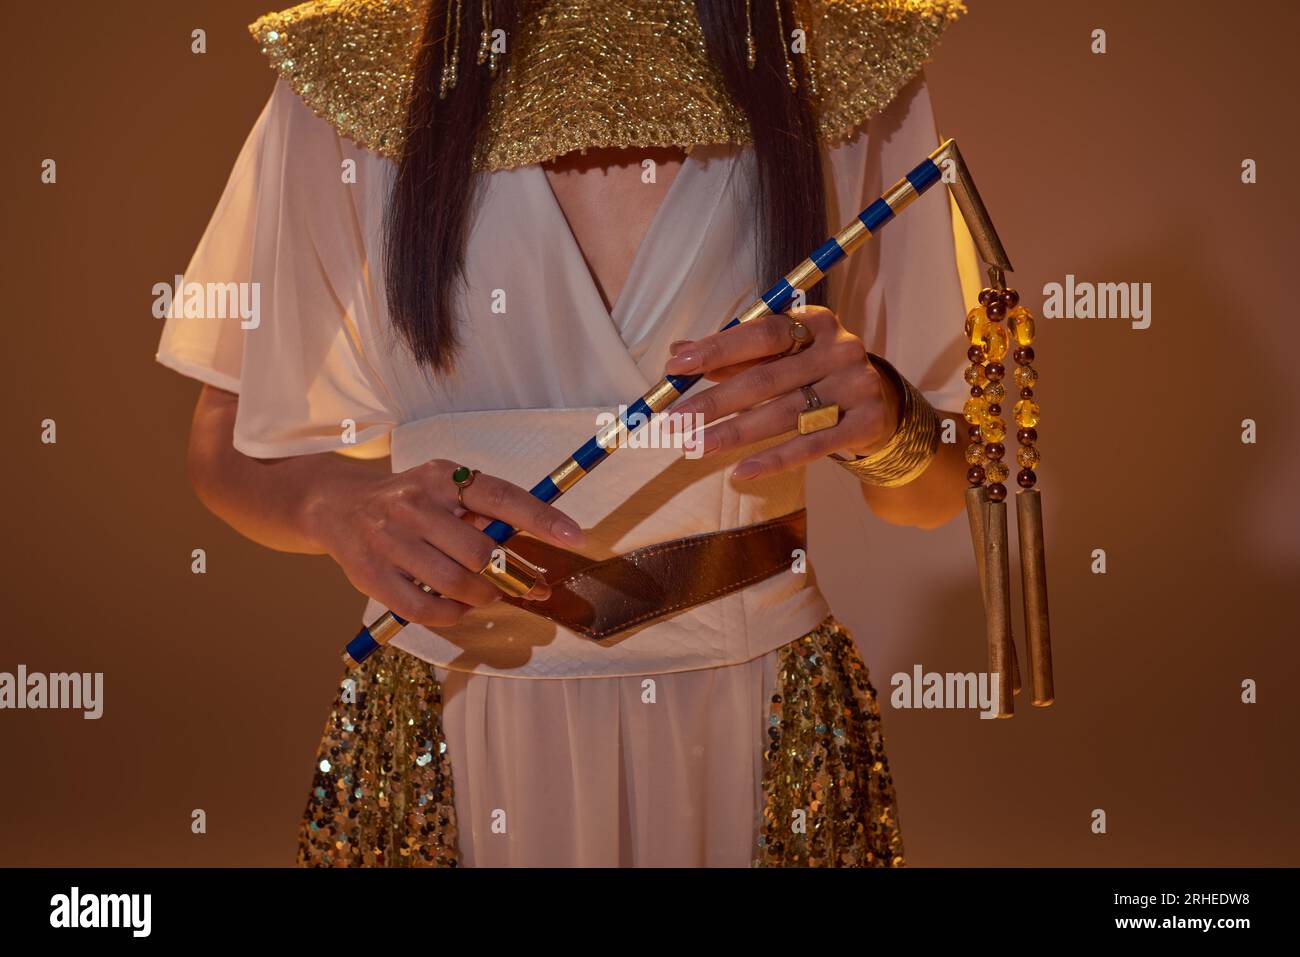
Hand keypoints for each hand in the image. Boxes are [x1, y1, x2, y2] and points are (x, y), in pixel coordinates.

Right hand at [304, 459, 585, 627]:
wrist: (338, 507)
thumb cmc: (408, 500)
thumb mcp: (442, 488)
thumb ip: (481, 510)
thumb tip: (530, 544)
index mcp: (441, 477)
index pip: (500, 497)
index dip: (541, 518)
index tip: (574, 536)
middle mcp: (414, 505)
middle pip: (480, 551)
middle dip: (511, 574)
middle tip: (528, 584)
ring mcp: (391, 541)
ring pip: (456, 583)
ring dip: (484, 596)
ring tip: (489, 594)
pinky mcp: (373, 576)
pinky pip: (427, 608)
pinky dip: (453, 614)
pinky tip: (458, 606)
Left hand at [664, 306, 900, 480]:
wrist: (881, 405)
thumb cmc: (817, 375)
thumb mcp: (783, 356)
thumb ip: (734, 354)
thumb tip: (677, 349)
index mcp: (816, 323)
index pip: (761, 333)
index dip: (717, 349)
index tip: (676, 366)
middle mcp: (840, 349)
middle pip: (767, 379)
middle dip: (715, 401)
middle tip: (676, 420)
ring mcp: (856, 386)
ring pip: (784, 415)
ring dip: (734, 433)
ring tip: (694, 447)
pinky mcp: (866, 423)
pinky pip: (811, 446)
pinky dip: (773, 460)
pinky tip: (741, 472)